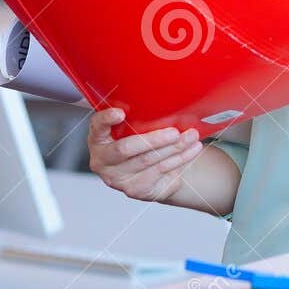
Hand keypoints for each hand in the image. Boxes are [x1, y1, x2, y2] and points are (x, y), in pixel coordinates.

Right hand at [87, 108, 202, 202]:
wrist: (151, 174)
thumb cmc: (141, 143)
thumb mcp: (134, 128)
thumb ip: (139, 117)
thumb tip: (165, 98)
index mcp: (98, 139)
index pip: (96, 127)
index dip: (106, 120)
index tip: (120, 113)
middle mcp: (103, 161)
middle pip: (126, 149)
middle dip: (154, 139)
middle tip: (175, 132)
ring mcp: (118, 179)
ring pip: (148, 161)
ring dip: (175, 149)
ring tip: (191, 137)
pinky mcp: (136, 190)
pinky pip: (161, 172)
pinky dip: (180, 160)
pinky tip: (191, 151)